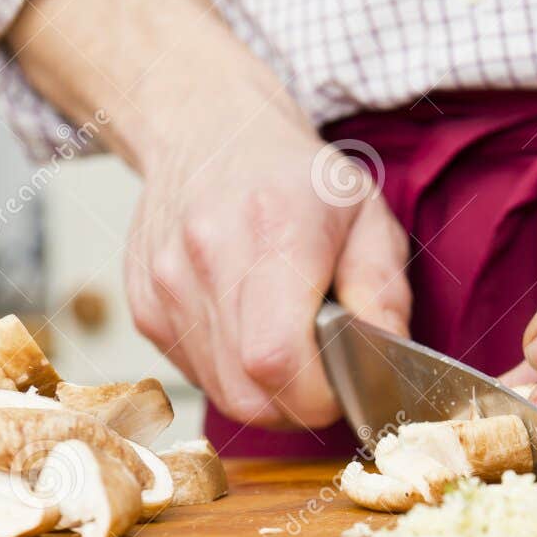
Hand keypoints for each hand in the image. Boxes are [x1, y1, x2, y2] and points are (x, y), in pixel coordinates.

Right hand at [126, 93, 410, 427]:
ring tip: (291, 350)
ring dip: (266, 394)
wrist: (206, 130)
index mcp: (272, 232)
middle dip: (299, 406)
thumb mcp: (366, 215)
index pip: (279, 361)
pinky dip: (232, 374)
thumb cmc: (294, 176)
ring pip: (223, 394)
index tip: (345, 387)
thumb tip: (391, 363)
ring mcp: (167, 287)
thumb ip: (384, 292)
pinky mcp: (146, 308)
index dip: (319, 396)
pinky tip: (250, 333)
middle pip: (250, 394)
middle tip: (325, 379)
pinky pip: (197, 375)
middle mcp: (207, 260)